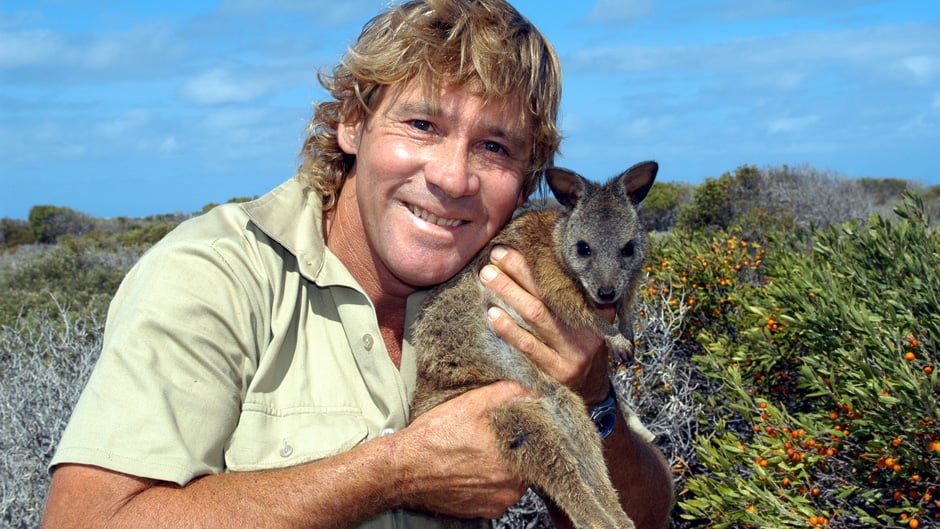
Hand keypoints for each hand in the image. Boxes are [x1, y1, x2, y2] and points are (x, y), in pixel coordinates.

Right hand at [396, 381, 531, 518]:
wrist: (402, 469)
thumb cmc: (433, 438)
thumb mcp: (470, 404)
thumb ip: (505, 394)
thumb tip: (528, 392)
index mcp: (511, 462)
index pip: (538, 445)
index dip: (528, 431)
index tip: (517, 424)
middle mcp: (508, 489)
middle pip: (527, 463)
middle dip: (516, 449)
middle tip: (496, 436)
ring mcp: (496, 503)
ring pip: (513, 480)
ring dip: (504, 466)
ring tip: (483, 451)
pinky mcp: (482, 512)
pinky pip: (498, 494)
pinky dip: (491, 482)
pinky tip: (474, 468)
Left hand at [479, 245, 612, 403]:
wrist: (588, 393)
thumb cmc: (576, 349)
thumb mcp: (585, 324)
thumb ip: (573, 299)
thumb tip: (543, 262)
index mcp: (592, 314)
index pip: (562, 283)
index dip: (536, 265)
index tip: (512, 248)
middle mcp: (584, 332)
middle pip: (548, 294)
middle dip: (519, 272)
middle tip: (495, 255)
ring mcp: (570, 354)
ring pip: (536, 316)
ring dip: (509, 293)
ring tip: (487, 276)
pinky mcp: (555, 374)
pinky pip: (529, 347)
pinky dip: (509, 329)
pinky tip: (493, 314)